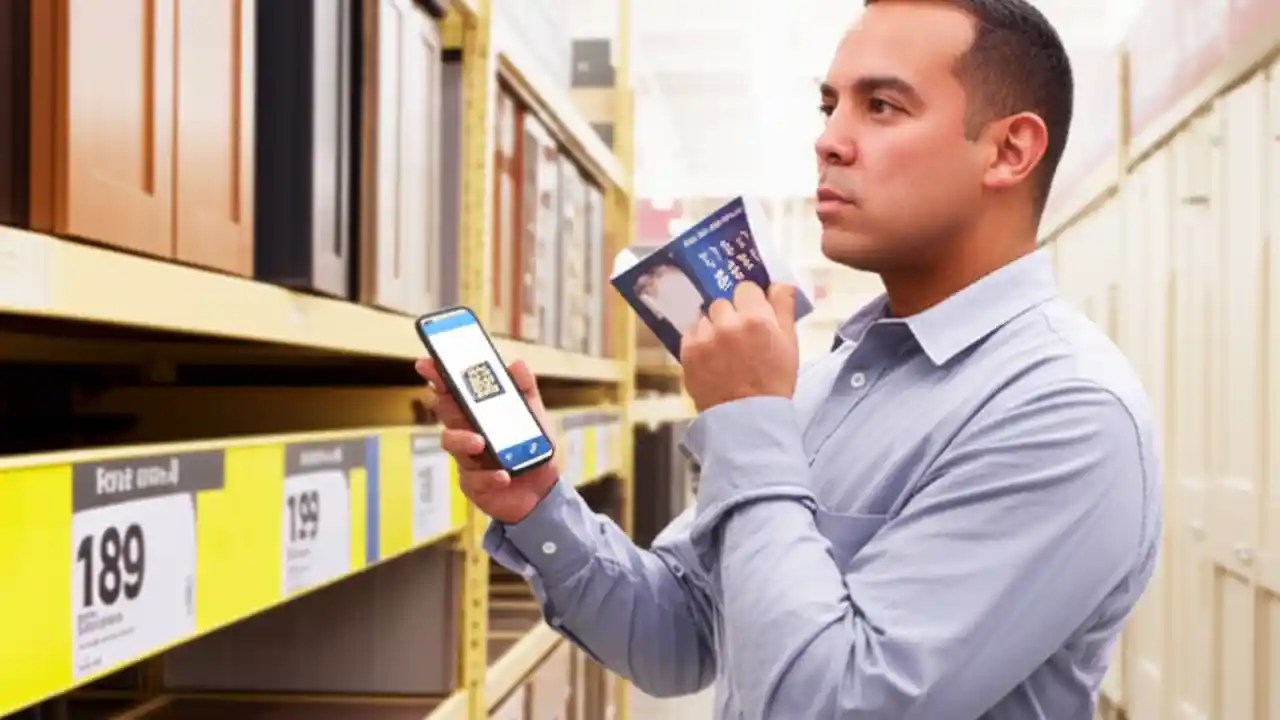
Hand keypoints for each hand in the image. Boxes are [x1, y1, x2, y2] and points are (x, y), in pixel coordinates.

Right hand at [415, 357, 558, 524]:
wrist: (544, 491)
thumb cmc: (532, 450)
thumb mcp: (535, 416)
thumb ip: (525, 390)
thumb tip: (516, 363)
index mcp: (479, 413)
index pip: (455, 390)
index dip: (439, 375)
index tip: (427, 363)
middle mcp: (467, 432)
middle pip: (446, 412)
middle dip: (441, 398)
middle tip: (444, 393)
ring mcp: (468, 458)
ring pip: (452, 443)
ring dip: (463, 440)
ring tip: (480, 442)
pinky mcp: (474, 484)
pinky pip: (473, 479)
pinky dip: (489, 477)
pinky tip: (503, 476)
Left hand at [680, 282, 799, 411]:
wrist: (747, 418)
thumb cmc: (774, 381)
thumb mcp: (790, 343)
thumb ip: (784, 307)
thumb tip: (779, 282)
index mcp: (757, 318)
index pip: (746, 288)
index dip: (750, 302)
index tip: (752, 315)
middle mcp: (728, 323)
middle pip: (723, 301)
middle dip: (730, 314)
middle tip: (737, 335)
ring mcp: (705, 337)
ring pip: (705, 317)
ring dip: (712, 327)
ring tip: (722, 349)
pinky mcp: (688, 351)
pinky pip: (691, 332)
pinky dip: (699, 340)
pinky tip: (710, 356)